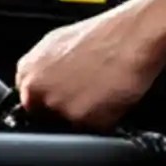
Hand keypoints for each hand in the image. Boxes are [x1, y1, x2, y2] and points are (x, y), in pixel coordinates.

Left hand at [15, 9, 165, 130]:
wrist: (137, 33)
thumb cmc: (109, 33)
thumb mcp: (62, 42)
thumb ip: (44, 68)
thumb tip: (43, 83)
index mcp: (28, 69)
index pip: (29, 102)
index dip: (51, 101)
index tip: (65, 98)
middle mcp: (37, 88)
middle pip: (47, 117)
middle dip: (67, 111)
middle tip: (90, 93)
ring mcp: (58, 105)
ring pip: (70, 126)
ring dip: (87, 116)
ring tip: (104, 90)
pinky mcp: (82, 119)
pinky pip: (93, 132)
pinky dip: (106, 120)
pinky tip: (113, 96)